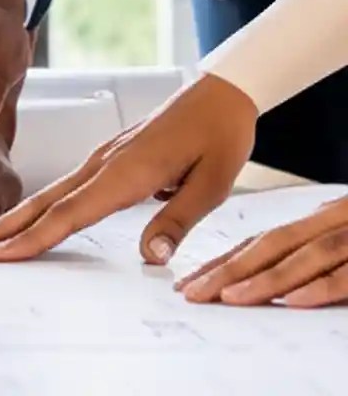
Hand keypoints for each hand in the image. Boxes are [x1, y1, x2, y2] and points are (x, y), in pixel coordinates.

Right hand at [0, 74, 257, 263]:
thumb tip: (151, 258)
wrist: (219, 94)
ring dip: (2, 222)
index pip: (69, 214)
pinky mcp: (99, 161)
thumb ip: (178, 220)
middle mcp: (100, 165)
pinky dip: (28, 210)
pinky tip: (14, 224)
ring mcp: (95, 162)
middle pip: (37, 206)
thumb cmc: (220, 135)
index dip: (31, 239)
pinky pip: (56, 191)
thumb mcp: (215, 183)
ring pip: (40, 198)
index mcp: (125, 172)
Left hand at [174, 197, 347, 307]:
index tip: (188, 284)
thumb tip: (272, 279)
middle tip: (192, 294)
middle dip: (230, 270)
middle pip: (274, 244)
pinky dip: (321, 286)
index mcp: (322, 218)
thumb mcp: (344, 235)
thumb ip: (312, 251)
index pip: (264, 241)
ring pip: (308, 255)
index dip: (225, 262)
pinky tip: (294, 300)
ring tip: (229, 297)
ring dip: (267, 277)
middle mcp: (334, 221)